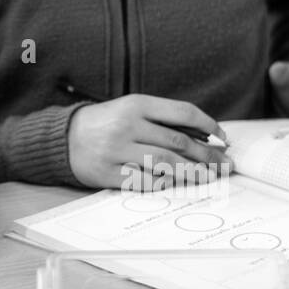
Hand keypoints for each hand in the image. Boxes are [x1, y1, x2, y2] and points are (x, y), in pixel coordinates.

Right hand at [67, 95, 229, 189]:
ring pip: (166, 163)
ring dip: (193, 173)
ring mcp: (117, 150)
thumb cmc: (107, 123)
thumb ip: (163, 119)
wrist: (64, 138)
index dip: (208, 125)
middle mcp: (127, 125)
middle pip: (179, 142)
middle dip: (207, 156)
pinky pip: (144, 181)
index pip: (183, 112)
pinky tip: (176, 183)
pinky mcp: (108, 172)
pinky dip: (164, 183)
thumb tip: (205, 137)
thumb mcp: (131, 109)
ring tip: (208, 178)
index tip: (222, 138)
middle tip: (224, 165)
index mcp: (136, 104)